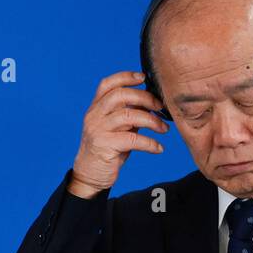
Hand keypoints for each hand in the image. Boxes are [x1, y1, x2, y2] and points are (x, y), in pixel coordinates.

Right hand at [67, 70, 167, 197]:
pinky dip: (150, 143)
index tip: (143, 77)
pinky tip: (158, 148)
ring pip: (129, 115)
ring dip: (151, 120)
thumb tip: (151, 103)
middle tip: (160, 107)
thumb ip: (128, 114)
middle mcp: (94, 116)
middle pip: (120, 95)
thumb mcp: (115, 128)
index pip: (107, 84)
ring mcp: (98, 130)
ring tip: (163, 129)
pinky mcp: (105, 146)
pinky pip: (133, 139)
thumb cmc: (106, 150)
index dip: (125, 77)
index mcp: (95, 108)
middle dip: (145, 98)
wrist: (89, 175)